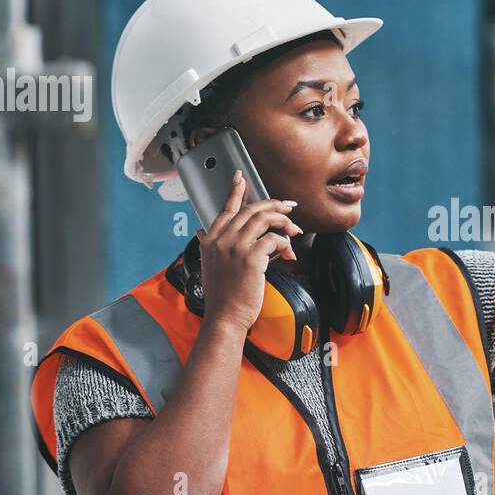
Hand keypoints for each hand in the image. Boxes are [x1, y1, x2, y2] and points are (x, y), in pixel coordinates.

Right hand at [195, 170, 303, 332]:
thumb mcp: (208, 265)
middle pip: (251, 210)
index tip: (241, 177)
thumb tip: (200, 232)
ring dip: (284, 222)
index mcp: (211, 240)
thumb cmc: (222, 295)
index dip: (236, 191)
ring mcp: (235, 248)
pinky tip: (289, 254)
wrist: (224, 317)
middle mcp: (221, 240)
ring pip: (264, 219)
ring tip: (295, 231)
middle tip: (289, 207)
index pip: (226, 209)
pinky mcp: (251, 259)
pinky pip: (274, 239)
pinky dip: (285, 244)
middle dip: (274, 205)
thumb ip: (207, 246)